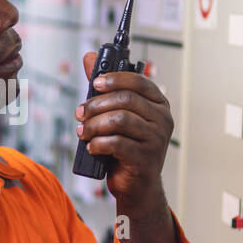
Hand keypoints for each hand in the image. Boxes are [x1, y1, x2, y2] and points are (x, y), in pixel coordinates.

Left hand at [75, 51, 173, 209]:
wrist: (137, 185)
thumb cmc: (126, 147)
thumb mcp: (115, 114)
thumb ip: (104, 87)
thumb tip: (89, 57)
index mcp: (158, 104)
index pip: (139, 81)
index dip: (115, 79)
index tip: (95, 84)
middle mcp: (162, 119)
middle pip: (126, 100)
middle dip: (97, 104)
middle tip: (80, 112)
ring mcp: (157, 139)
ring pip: (119, 120)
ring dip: (94, 125)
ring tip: (83, 131)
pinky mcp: (146, 158)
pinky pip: (116, 143)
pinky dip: (98, 143)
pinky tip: (92, 146)